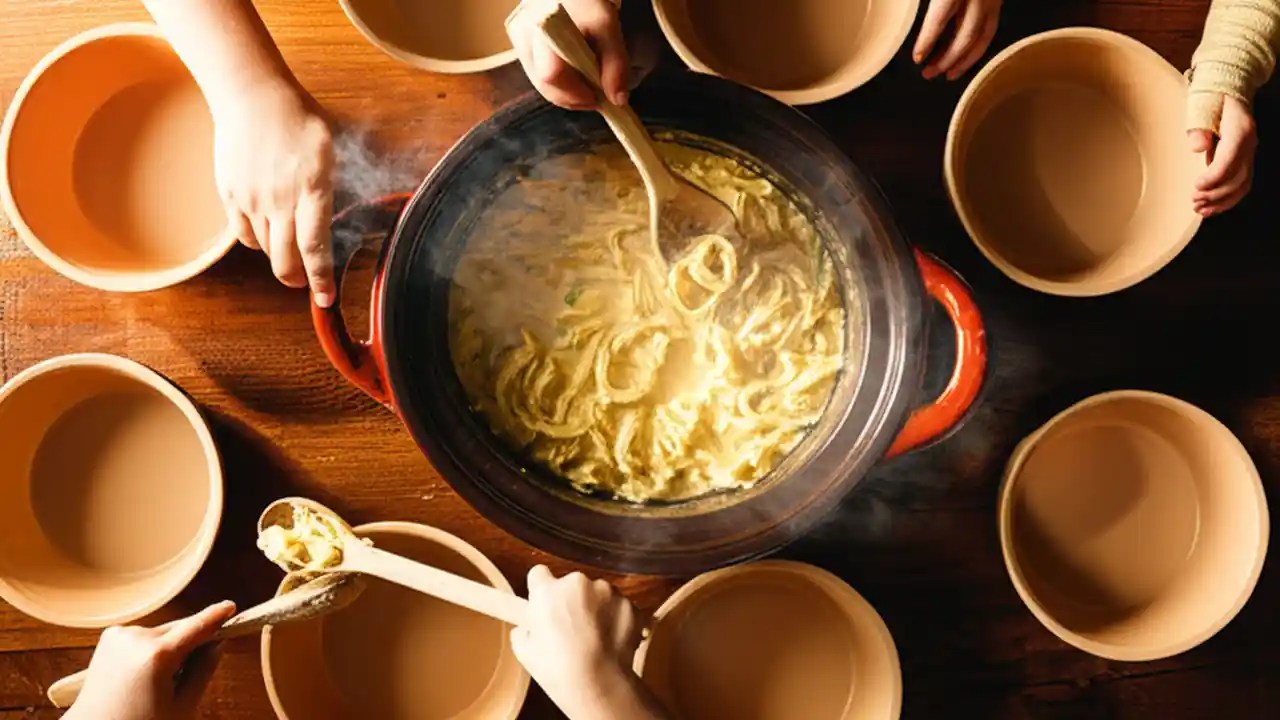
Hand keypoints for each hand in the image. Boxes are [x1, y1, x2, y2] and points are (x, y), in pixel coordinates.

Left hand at [64, 601, 235, 719]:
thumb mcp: (182, 706)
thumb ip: (204, 670)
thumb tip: (217, 643)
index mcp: (156, 654)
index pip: (198, 625)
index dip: (218, 616)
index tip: (231, 607)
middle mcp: (136, 636)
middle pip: (181, 629)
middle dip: (190, 644)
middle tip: (187, 677)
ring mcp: (120, 634)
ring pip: (163, 633)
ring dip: (170, 648)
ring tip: (159, 682)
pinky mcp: (110, 637)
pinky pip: (145, 636)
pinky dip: (152, 649)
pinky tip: (144, 674)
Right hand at [214, 81, 335, 304]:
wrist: (251, 95)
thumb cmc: (298, 118)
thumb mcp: (330, 150)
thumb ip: (331, 186)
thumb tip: (336, 214)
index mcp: (311, 189)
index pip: (315, 248)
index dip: (321, 279)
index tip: (326, 299)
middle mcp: (279, 200)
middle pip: (286, 259)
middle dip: (296, 279)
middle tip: (305, 284)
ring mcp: (251, 199)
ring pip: (266, 249)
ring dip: (280, 258)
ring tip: (289, 255)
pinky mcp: (229, 194)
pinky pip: (243, 234)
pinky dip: (257, 242)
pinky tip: (267, 238)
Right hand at [508, 0, 628, 108]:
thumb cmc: (588, 2)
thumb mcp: (608, 27)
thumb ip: (615, 64)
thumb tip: (618, 101)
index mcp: (545, 27)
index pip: (552, 74)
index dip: (576, 94)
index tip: (598, 98)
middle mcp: (524, 34)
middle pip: (544, 84)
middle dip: (573, 98)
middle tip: (596, 97)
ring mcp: (518, 40)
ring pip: (540, 84)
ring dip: (566, 93)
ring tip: (587, 86)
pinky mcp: (519, 45)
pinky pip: (537, 75)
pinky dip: (558, 83)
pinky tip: (573, 76)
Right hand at [511, 566, 666, 719]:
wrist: (600, 684)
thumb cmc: (558, 670)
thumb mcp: (524, 652)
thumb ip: (525, 629)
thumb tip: (530, 625)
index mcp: (548, 591)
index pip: (539, 573)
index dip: (542, 589)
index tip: (545, 605)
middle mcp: (578, 583)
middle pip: (572, 584)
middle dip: (572, 600)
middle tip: (572, 628)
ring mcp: (608, 592)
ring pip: (598, 593)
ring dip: (596, 608)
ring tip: (595, 638)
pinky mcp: (630, 604)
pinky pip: (619, 606)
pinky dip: (616, 619)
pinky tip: (612, 641)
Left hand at [913, 0, 1001, 80]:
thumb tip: (903, 11)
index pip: (939, 20)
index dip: (927, 41)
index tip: (917, 58)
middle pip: (966, 35)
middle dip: (947, 59)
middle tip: (929, 74)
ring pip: (983, 35)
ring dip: (965, 59)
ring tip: (950, 74)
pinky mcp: (999, 0)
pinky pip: (990, 26)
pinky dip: (977, 44)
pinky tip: (964, 53)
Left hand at [1188, 95, 1257, 216]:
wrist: (1228, 89)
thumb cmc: (1212, 97)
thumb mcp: (1201, 104)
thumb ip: (1198, 127)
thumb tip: (1197, 146)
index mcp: (1240, 130)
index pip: (1230, 159)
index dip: (1214, 177)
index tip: (1196, 187)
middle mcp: (1249, 143)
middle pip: (1238, 177)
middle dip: (1216, 194)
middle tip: (1194, 201)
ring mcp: (1249, 152)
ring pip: (1242, 184)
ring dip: (1221, 201)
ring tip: (1200, 209)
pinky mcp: (1244, 160)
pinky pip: (1241, 184)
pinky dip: (1227, 199)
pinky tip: (1211, 208)